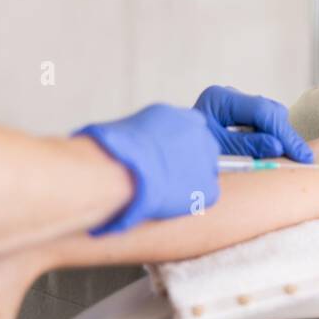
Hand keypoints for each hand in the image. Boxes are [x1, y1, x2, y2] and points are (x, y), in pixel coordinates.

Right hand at [75, 103, 226, 234]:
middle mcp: (198, 133)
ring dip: (188, 180)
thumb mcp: (128, 129)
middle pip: (202, 147)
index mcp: (178, 116)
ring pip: (205, 171)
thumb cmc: (112, 152)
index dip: (178, 145)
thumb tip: (139, 148)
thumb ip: (145, 134)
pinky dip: (189, 201)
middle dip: (187, 161)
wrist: (118, 170)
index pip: (190, 128)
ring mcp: (206, 159)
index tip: (165, 157)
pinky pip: (204, 196)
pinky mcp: (207, 187)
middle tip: (165, 176)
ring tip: (162, 190)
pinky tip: (167, 202)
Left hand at [194, 85, 312, 161]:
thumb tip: (277, 146)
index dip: (284, 134)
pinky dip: (271, 135)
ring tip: (280, 157)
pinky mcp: (240, 112)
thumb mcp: (219, 152)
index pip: (262, 111)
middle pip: (270, 110)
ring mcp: (235, 102)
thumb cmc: (189, 154)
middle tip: (299, 159)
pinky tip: (270, 151)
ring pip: (271, 113)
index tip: (301, 156)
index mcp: (220, 99)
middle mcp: (229, 95)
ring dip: (278, 135)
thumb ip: (248, 147)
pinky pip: (265, 120)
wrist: (170, 156)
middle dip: (285, 134)